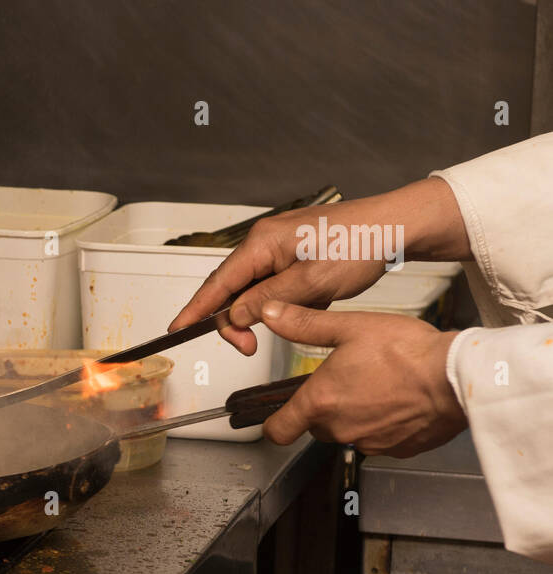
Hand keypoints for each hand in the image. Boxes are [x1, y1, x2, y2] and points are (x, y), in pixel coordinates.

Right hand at [168, 178, 467, 355]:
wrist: (396, 226)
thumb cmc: (359, 244)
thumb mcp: (311, 283)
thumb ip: (267, 302)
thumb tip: (234, 317)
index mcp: (261, 243)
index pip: (218, 283)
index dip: (196, 309)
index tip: (178, 329)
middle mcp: (263, 241)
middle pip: (231, 287)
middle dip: (234, 320)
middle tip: (248, 346)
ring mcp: (278, 246)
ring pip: (254, 288)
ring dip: (262, 311)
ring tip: (285, 323)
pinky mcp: (293, 253)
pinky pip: (274, 283)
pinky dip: (280, 301)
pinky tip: (305, 303)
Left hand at [259, 301, 466, 457]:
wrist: (456, 377)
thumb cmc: (407, 353)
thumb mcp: (349, 327)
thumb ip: (304, 324)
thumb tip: (271, 313)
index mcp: (320, 402)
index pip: (278, 430)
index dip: (275, 423)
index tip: (277, 414)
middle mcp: (340, 428)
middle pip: (316, 426)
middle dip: (323, 407)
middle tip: (344, 380)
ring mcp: (370, 442)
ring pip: (348, 432)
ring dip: (354, 414)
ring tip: (377, 386)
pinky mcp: (398, 449)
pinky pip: (380, 439)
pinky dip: (383, 423)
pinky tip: (398, 400)